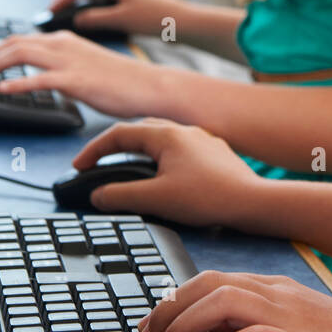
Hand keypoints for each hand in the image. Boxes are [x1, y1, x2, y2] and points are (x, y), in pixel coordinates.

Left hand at [0, 30, 160, 115]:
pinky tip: (2, 90)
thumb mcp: (85, 65)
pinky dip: (16, 84)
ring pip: (21, 55)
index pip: (20, 39)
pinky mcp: (76, 80)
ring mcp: (69, 61)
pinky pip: (39, 80)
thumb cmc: (121, 79)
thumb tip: (43, 77)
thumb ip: (62, 66)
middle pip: (14, 43)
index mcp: (65, 39)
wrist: (148, 85)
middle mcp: (63, 45)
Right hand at [47, 0, 180, 34]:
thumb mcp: (121, 20)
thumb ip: (95, 18)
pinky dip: (97, 8)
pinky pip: (110, 0)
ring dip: (84, 4)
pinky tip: (93, 20)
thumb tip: (76, 19)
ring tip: (69, 17)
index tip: (49, 11)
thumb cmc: (155, 19)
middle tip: (54, 13)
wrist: (185, 23)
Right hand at [72, 118, 265, 227]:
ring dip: (139, 152)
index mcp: (166, 135)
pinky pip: (180, 149)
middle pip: (139, 131)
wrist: (253, 201)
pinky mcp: (214, 153)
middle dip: (115, 147)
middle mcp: (184, 130)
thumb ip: (121, 196)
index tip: (79, 167)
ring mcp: (201, 139)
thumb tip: (97, 195)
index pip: (119, 134)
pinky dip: (162, 159)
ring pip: (161, 138)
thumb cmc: (208, 198)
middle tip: (99, 165)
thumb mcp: (156, 199)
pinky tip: (164, 176)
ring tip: (127, 171)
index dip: (94, 150)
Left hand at [136, 265, 331, 331]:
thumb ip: (261, 326)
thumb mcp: (301, 329)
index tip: (154, 320)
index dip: (176, 296)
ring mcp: (292, 318)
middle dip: (169, 305)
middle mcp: (280, 296)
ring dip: (185, 322)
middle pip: (210, 284)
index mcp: (279, 290)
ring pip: (223, 302)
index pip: (215, 279)